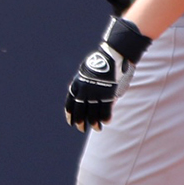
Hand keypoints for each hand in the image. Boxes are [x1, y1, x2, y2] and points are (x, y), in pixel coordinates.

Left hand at [65, 16, 151, 130]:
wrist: (113, 55)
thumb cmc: (101, 63)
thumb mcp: (86, 72)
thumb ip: (82, 84)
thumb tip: (76, 93)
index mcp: (77, 84)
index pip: (70, 104)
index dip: (70, 114)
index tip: (71, 122)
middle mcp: (84, 90)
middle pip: (80, 111)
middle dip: (80, 122)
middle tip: (81, 129)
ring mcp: (96, 93)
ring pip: (93, 114)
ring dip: (94, 123)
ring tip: (97, 128)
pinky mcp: (108, 94)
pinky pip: (105, 111)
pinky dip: (105, 119)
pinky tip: (106, 122)